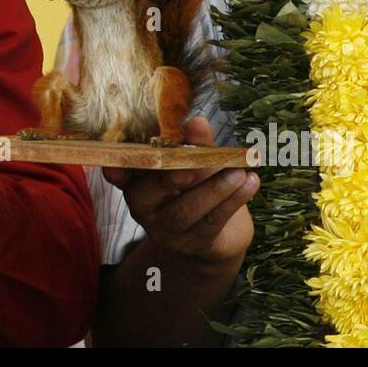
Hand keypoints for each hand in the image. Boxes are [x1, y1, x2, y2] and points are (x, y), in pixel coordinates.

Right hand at [103, 116, 257, 270]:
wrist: (218, 235)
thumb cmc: (200, 186)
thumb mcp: (195, 161)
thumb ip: (194, 143)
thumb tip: (196, 121)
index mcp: (136, 180)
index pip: (120, 174)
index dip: (117, 169)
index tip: (116, 166)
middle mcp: (143, 206)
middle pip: (149, 193)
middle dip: (171, 177)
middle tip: (193, 165)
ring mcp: (165, 230)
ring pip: (184, 210)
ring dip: (213, 188)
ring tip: (239, 171)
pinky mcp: (192, 245)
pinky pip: (211, 222)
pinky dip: (233, 201)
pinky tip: (251, 182)